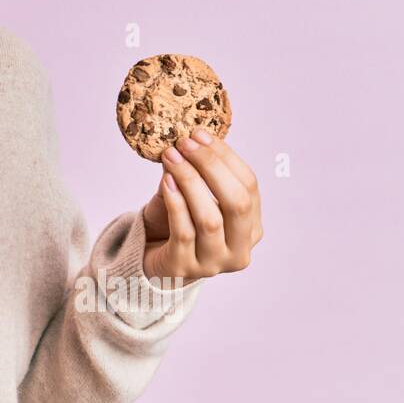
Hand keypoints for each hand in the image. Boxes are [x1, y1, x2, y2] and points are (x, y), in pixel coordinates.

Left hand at [138, 128, 262, 285]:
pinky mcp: (184, 268)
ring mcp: (214, 263)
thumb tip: (193, 139)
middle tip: (185, 143)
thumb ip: (200, 173)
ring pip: (210, 219)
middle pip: (237, 202)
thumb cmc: (177, 221)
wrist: (152, 257)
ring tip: (171, 157)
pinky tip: (166, 181)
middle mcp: (240, 249)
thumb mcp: (194, 196)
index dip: (226, 157)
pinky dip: (176, 203)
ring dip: (190, 181)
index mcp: (252, 228)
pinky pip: (184, 232)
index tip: (200, 134)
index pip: (249, 186)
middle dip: (211, 167)